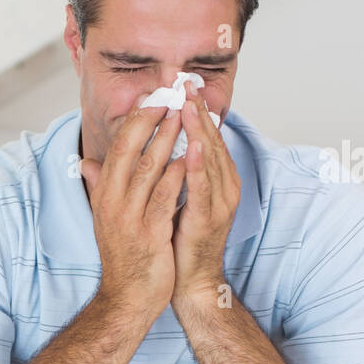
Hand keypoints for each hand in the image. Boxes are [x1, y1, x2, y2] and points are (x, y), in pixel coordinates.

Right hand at [79, 100, 186, 319]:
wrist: (128, 298)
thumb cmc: (123, 256)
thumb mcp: (106, 217)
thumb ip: (100, 186)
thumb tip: (85, 162)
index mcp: (104, 195)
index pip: (118, 148)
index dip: (135, 120)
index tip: (151, 95)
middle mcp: (113, 202)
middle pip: (130, 150)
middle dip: (151, 119)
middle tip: (169, 93)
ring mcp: (131, 218)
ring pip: (150, 168)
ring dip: (168, 137)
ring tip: (184, 113)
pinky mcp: (150, 233)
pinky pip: (166, 197)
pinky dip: (178, 174)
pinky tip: (191, 155)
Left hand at [172, 80, 240, 304]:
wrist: (189, 281)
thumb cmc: (180, 239)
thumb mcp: (170, 197)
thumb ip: (162, 170)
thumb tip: (140, 145)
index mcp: (214, 179)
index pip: (205, 137)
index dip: (194, 110)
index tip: (180, 84)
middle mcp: (223, 186)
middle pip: (212, 141)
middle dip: (198, 111)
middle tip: (185, 83)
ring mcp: (219, 202)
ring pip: (211, 160)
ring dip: (200, 131)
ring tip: (189, 104)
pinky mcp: (209, 220)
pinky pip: (203, 189)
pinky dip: (199, 167)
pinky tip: (192, 148)